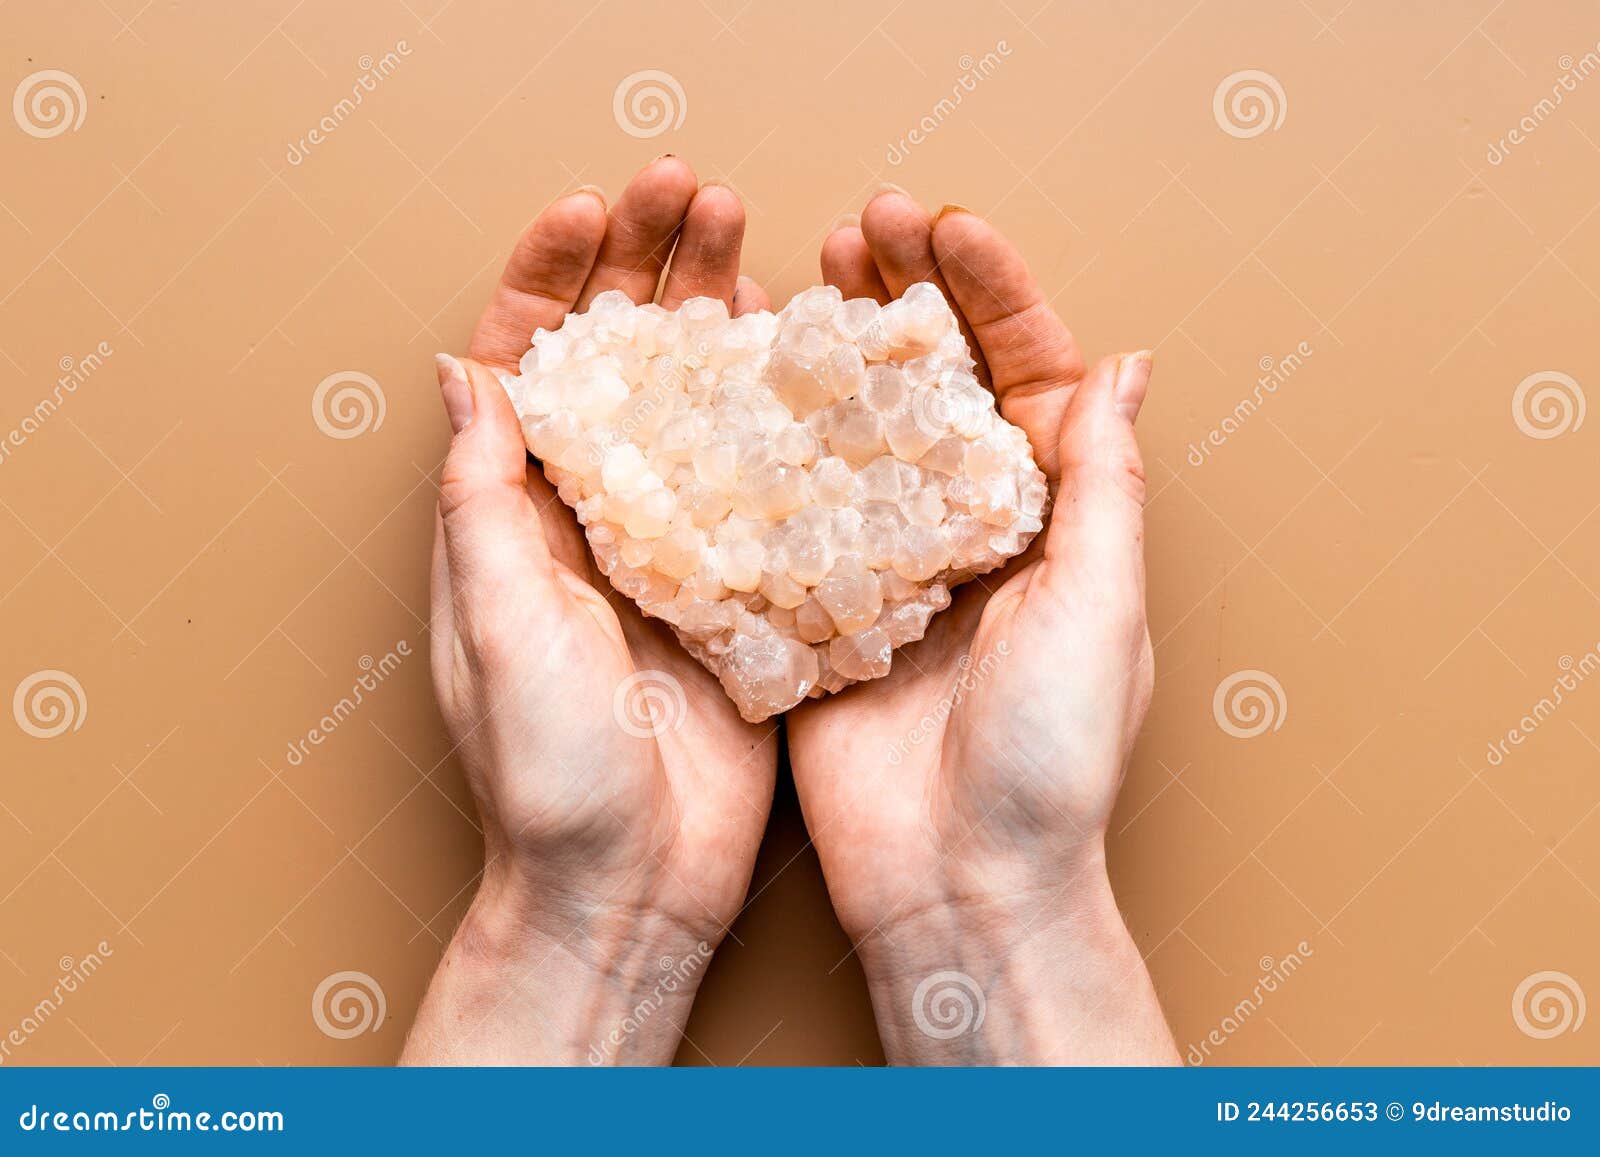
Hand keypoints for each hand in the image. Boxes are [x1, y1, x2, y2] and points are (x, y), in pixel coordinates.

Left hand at [403, 158, 777, 1065]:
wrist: (630, 882)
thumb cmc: (544, 773)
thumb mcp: (496, 629)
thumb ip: (482, 503)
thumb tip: (462, 372)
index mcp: (515, 518)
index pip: (524, 365)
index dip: (551, 278)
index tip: (590, 212)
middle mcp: (592, 518)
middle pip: (617, 362)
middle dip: (647, 269)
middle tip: (693, 196)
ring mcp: (669, 547)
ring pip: (693, 404)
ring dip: (717, 321)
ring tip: (753, 245)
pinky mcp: (739, 586)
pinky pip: (759, 478)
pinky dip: (778, 412)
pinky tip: (805, 357)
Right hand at [786, 191, 1176, 1063]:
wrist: (959, 883)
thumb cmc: (1052, 761)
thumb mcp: (1101, 608)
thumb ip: (1103, 484)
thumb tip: (1126, 365)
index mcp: (1052, 520)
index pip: (1027, 375)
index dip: (992, 295)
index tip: (947, 231)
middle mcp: (971, 530)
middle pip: (938, 384)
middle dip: (907, 298)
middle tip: (864, 229)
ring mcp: (891, 563)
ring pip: (862, 428)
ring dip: (838, 347)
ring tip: (807, 273)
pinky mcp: (822, 605)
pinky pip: (796, 505)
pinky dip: (774, 438)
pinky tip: (748, 377)